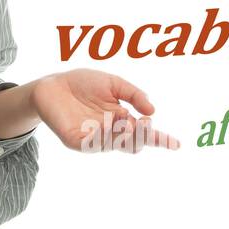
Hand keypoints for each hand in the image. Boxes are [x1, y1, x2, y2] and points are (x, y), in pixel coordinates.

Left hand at [32, 69, 179, 152]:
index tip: (176, 144)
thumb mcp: (113, 83)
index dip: (160, 139)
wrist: (53, 84)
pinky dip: (102, 138)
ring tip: (123, 120)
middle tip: (143, 124)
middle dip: (142, 137)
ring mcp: (93, 138)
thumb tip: (153, 111)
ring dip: (122, 134)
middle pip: (133, 144)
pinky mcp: (76, 140)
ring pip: (115, 145)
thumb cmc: (83, 83)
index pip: (144, 133)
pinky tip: (107, 125)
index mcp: (122, 119)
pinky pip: (92, 144)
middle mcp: (110, 132)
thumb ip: (133, 95)